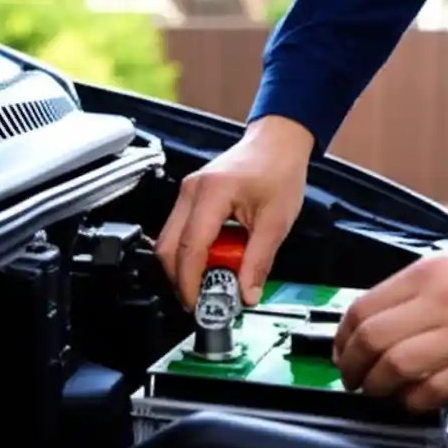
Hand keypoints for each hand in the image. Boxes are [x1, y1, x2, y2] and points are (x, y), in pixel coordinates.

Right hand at [156, 115, 313, 307]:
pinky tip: (213, 261)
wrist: (277, 143)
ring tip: (211, 282)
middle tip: (201, 301)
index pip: (190, 247)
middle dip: (180, 279)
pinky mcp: (190, 197)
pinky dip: (192, 253)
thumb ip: (259, 261)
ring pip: (170, 241)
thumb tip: (246, 293)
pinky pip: (180, 232)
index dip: (189, 282)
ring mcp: (187, 193)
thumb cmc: (278, 171)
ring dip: (186, 267)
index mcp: (212, 193)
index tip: (198, 304)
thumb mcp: (277, 221)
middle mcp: (191, 191)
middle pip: (168, 247)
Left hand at [333, 235, 447, 411]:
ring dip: (378, 386)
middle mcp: (441, 302)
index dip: (342, 339)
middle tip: (352, 379)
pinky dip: (414, 400)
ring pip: (397, 366)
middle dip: (351, 367)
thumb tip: (375, 326)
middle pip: (371, 340)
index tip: (341, 353)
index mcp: (427, 275)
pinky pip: (436, 389)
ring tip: (378, 391)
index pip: (362, 309)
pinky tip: (413, 399)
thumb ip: (414, 293)